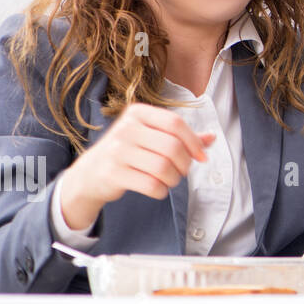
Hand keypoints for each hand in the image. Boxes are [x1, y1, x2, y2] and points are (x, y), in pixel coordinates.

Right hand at [59, 104, 215, 231]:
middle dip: (185, 163)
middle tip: (182, 171)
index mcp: (138, 113)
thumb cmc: (129, 152)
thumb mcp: (152, 136)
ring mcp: (116, 151)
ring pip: (163, 167)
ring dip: (174, 179)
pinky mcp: (112, 173)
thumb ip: (181, 136)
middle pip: (172, 146)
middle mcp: (125, 128)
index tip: (201, 157)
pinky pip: (151, 185)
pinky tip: (158, 188)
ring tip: (170, 179)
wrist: (91, 173)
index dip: (194, 142)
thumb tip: (212, 138)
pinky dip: (161, 190)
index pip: (175, 123)